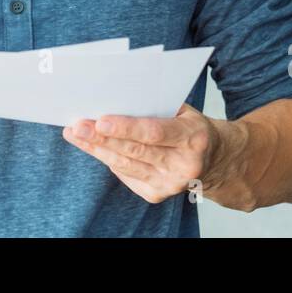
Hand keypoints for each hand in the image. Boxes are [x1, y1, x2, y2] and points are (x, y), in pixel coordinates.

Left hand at [63, 103, 224, 203]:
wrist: (215, 160)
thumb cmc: (192, 128)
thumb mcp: (184, 111)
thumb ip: (155, 106)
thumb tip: (116, 97)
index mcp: (193, 138)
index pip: (154, 132)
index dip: (126, 127)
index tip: (100, 120)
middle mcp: (183, 165)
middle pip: (134, 151)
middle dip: (102, 138)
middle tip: (78, 126)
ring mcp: (170, 185)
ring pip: (125, 165)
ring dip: (97, 149)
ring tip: (76, 134)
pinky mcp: (157, 195)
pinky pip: (125, 175)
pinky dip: (108, 159)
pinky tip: (94, 147)